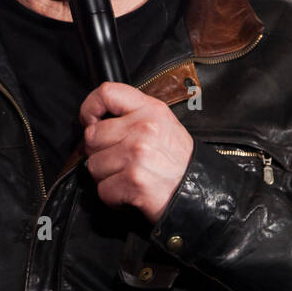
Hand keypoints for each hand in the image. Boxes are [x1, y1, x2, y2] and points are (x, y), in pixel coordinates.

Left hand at [79, 81, 194, 225]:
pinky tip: (130, 192)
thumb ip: (132, 115)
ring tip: (129, 177)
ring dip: (107, 177)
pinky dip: (113, 197)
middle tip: (121, 161)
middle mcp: (143, 129)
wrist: (201, 193)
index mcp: (150, 110)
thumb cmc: (178, 162)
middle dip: (100, 153)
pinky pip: (102, 190)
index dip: (89, 108)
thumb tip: (94, 121)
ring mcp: (138, 155)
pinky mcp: (134, 181)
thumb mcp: (163, 124)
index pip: (106, 93)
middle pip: (91, 136)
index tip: (91, 122)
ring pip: (93, 166)